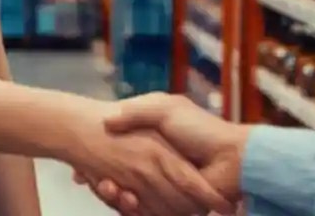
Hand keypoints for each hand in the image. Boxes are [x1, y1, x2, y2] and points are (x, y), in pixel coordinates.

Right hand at [76, 94, 249, 212]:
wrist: (233, 158)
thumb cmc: (200, 130)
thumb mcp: (163, 109)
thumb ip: (135, 113)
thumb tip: (106, 120)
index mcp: (154, 146)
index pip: (117, 157)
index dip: (98, 162)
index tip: (81, 162)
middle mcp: (156, 168)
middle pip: (119, 179)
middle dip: (101, 180)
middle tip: (82, 175)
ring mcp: (163, 189)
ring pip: (129, 197)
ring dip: (114, 195)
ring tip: (103, 186)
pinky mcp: (172, 207)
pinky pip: (145, 210)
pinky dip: (131, 208)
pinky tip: (123, 198)